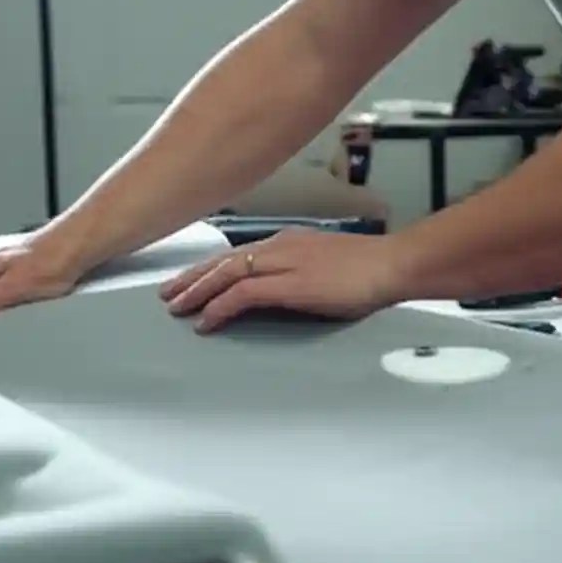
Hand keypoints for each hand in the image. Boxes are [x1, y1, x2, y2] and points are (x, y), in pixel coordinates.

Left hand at [158, 229, 404, 333]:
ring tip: (177, 308)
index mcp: (289, 241)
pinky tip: (206, 321)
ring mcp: (283, 263)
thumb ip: (302, 272)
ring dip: (197, 291)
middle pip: (224, 260)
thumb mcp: (328, 265)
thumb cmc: (371, 268)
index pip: (239, 253)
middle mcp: (280, 246)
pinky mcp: (289, 284)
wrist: (392, 264)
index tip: (191, 280)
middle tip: (168, 293)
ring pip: (226, 274)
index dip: (210, 267)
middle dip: (192, 277)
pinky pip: (242, 295)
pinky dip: (219, 307)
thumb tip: (287, 290)